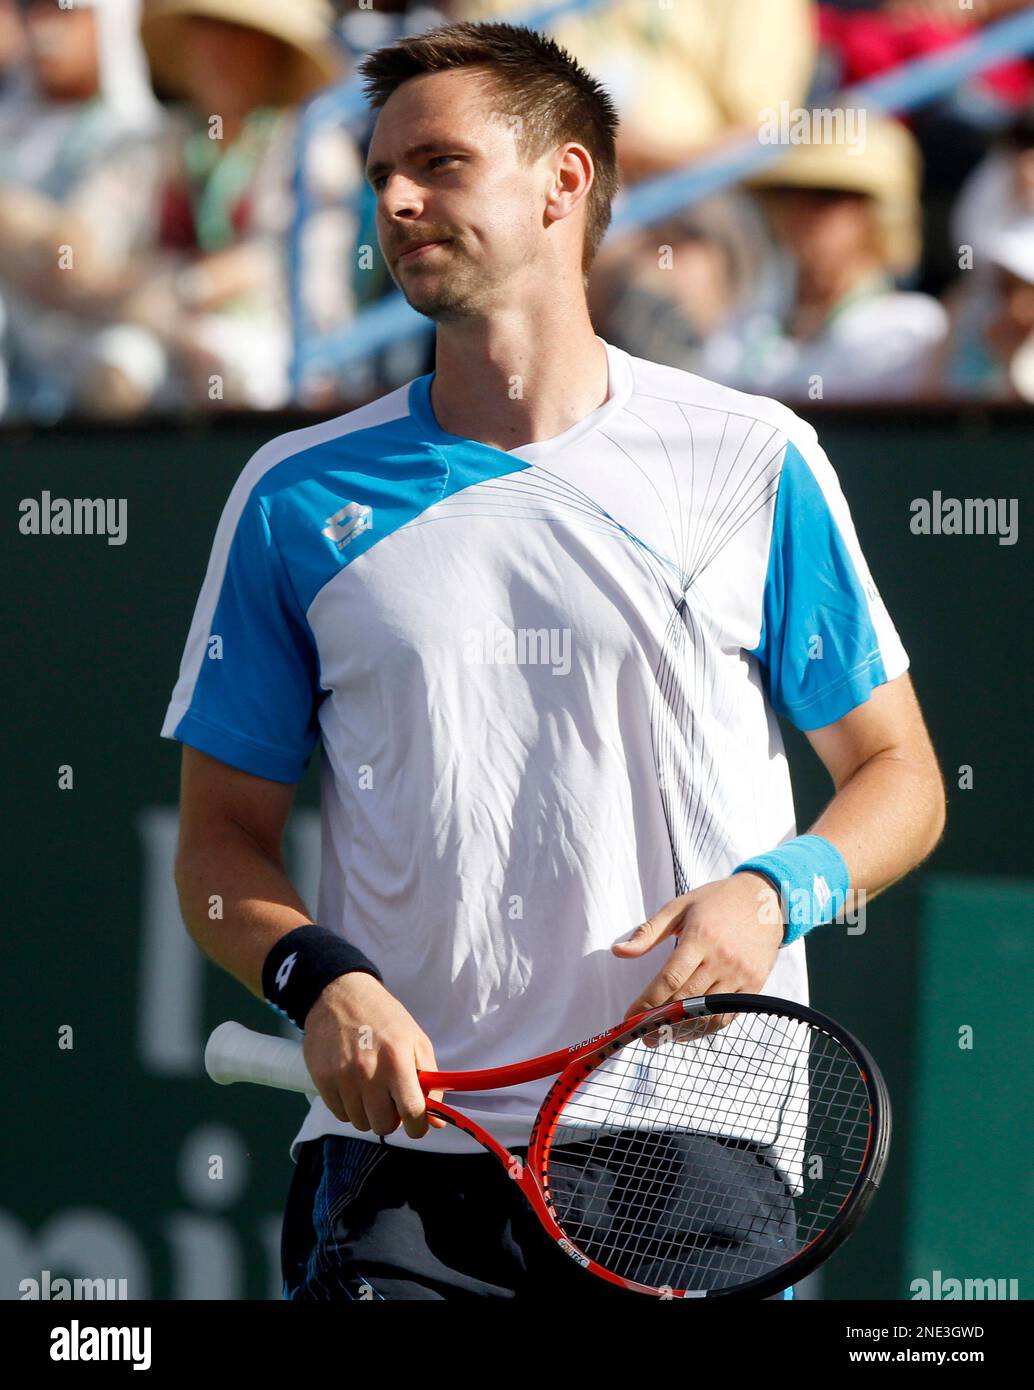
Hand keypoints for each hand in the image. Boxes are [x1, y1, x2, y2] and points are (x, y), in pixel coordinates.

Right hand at [302, 973, 445, 1138]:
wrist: (340, 995)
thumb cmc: (383, 1017)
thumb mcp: (416, 1039)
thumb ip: (430, 1080)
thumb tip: (437, 1122)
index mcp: (397, 1061)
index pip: (412, 1113)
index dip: (418, 1127)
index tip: (417, 1124)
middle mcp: (368, 1073)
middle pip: (383, 1126)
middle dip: (392, 1119)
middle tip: (391, 1100)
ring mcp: (342, 1078)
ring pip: (360, 1123)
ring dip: (369, 1113)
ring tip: (371, 1088)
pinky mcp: (322, 1080)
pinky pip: (340, 1114)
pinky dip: (349, 1107)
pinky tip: (353, 1085)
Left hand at [613, 873, 783, 1029]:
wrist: (763, 899)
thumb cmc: (715, 902)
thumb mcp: (679, 908)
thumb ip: (648, 932)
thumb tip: (618, 952)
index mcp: (700, 937)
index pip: (670, 979)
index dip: (648, 1001)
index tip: (630, 1016)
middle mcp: (721, 958)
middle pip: (686, 999)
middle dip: (660, 1020)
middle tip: (642, 1034)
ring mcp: (740, 973)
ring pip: (707, 1012)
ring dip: (683, 1029)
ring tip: (663, 1036)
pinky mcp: (755, 984)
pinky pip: (727, 1014)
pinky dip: (706, 1027)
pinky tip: (689, 1029)